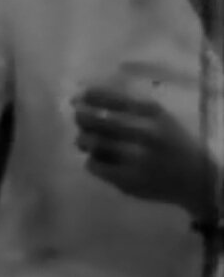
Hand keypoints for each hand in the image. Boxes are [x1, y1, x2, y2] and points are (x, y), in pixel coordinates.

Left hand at [72, 86, 221, 216]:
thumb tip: (86, 97)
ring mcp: (136, 159)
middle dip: (81, 118)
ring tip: (85, 140)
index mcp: (152, 114)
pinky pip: (94, 165)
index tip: (78, 96)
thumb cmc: (172, 142)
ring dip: (82, 140)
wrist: (197, 180)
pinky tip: (98, 159)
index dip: (90, 96)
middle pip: (97, 121)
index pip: (112, 99)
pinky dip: (91, 160)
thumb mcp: (159, 117)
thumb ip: (128, 107)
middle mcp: (144, 134)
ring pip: (93, 144)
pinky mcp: (128, 180)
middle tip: (78, 118)